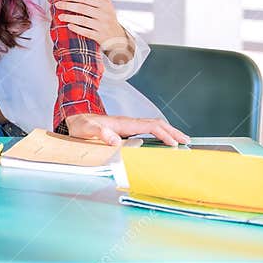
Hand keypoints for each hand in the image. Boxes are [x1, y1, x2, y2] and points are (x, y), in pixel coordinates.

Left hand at [56, 0, 133, 62]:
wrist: (117, 36)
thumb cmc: (108, 16)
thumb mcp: (106, 3)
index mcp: (105, 4)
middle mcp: (104, 14)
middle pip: (83, 8)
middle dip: (68, 5)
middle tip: (57, 4)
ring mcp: (102, 26)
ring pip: (83, 20)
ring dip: (70, 17)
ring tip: (60, 16)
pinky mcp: (99, 36)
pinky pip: (86, 32)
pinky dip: (77, 29)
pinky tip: (69, 25)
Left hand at [65, 113, 188, 146]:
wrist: (75, 118)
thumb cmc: (81, 124)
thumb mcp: (88, 129)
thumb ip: (100, 133)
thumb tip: (116, 141)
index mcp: (123, 123)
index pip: (149, 126)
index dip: (163, 134)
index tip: (174, 143)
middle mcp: (128, 122)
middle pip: (156, 123)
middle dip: (172, 131)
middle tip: (187, 141)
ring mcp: (128, 125)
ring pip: (153, 125)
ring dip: (168, 131)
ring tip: (181, 141)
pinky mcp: (126, 129)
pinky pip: (147, 129)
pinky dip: (159, 133)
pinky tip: (163, 141)